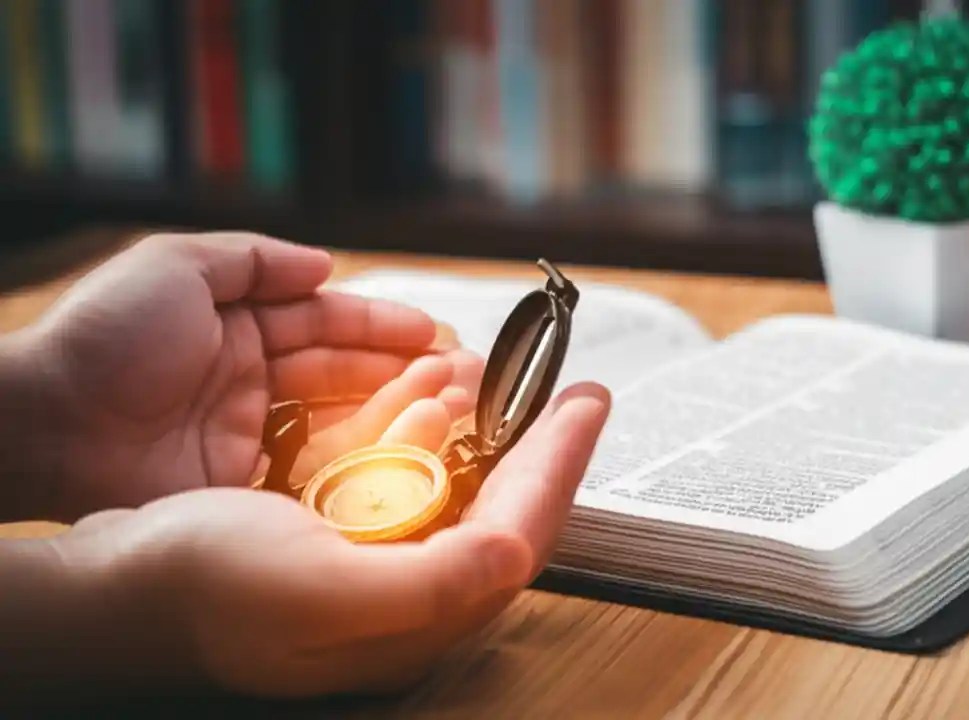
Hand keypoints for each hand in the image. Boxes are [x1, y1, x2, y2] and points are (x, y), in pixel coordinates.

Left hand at [1, 232, 480, 520]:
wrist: (47, 426)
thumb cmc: (107, 337)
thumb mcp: (176, 267)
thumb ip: (253, 261)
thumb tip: (326, 265)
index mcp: (237, 325)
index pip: (325, 321)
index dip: (381, 325)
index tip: (435, 334)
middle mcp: (252, 379)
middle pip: (342, 372)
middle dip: (402, 372)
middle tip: (461, 378)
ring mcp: (250, 434)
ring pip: (337, 420)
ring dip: (393, 413)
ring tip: (449, 410)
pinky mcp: (242, 483)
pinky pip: (311, 468)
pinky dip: (357, 460)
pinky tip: (401, 455)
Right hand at [28, 382, 609, 699]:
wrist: (116, 592)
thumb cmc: (202, 593)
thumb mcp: (317, 592)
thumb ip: (428, 584)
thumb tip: (517, 556)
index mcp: (421, 619)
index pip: (521, 533)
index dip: (561, 465)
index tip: (588, 400)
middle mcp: (415, 602)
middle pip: (503, 509)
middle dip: (530, 441)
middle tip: (560, 386)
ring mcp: (383, 573)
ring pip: (464, 492)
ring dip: (482, 432)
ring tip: (486, 380)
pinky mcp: (352, 548)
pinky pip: (414, 485)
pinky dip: (427, 438)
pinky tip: (424, 405)